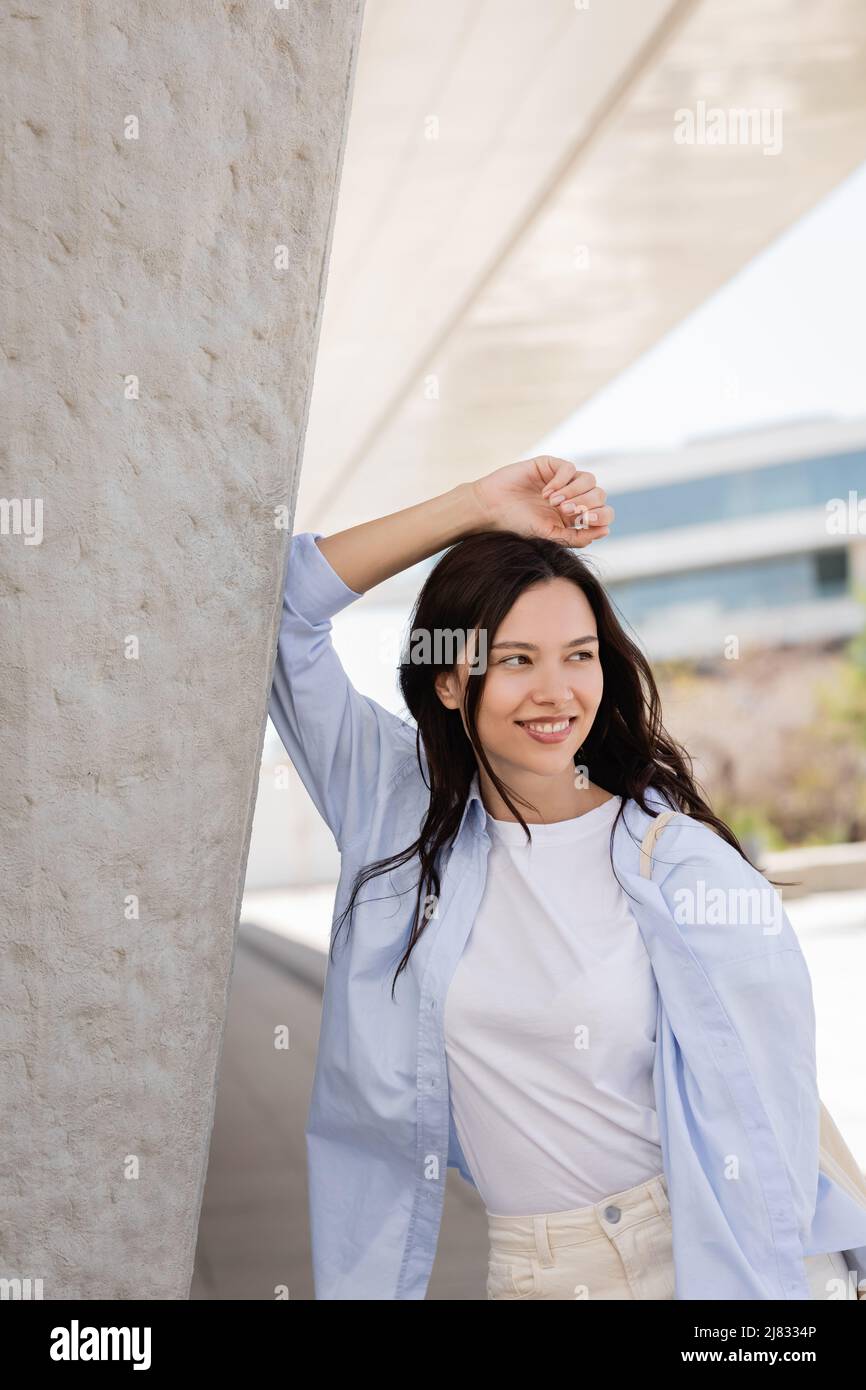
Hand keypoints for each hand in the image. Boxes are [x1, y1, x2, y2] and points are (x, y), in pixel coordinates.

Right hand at [469, 456, 613, 547]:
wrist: (492, 507)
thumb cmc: (518, 524)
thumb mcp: (549, 535)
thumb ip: (577, 537)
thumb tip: (605, 530)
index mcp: (574, 517)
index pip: (602, 512)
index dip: (601, 515)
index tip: (587, 520)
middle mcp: (572, 497)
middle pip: (599, 495)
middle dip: (587, 502)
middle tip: (566, 511)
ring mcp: (562, 480)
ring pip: (589, 479)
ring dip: (575, 492)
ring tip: (554, 503)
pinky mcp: (550, 465)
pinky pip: (569, 468)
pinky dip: (561, 481)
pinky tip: (546, 493)